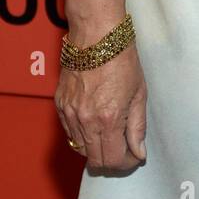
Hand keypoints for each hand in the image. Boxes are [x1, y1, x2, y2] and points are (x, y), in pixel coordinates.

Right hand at [54, 42, 147, 170]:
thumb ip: (137, 127)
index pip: (114, 159)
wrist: (96, 36)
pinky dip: (83, 136)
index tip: (135, 156)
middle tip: (125, 150)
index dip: (127, 163)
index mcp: (109, 119)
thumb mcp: (139, 93)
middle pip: (96, 160)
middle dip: (113, 161)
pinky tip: (96, 124)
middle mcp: (86, 121)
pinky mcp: (59, 106)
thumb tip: (139, 153)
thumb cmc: (122, 59)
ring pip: (80, 149)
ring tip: (111, 136)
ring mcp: (70, 114)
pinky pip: (70, 133)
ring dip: (96, 149)